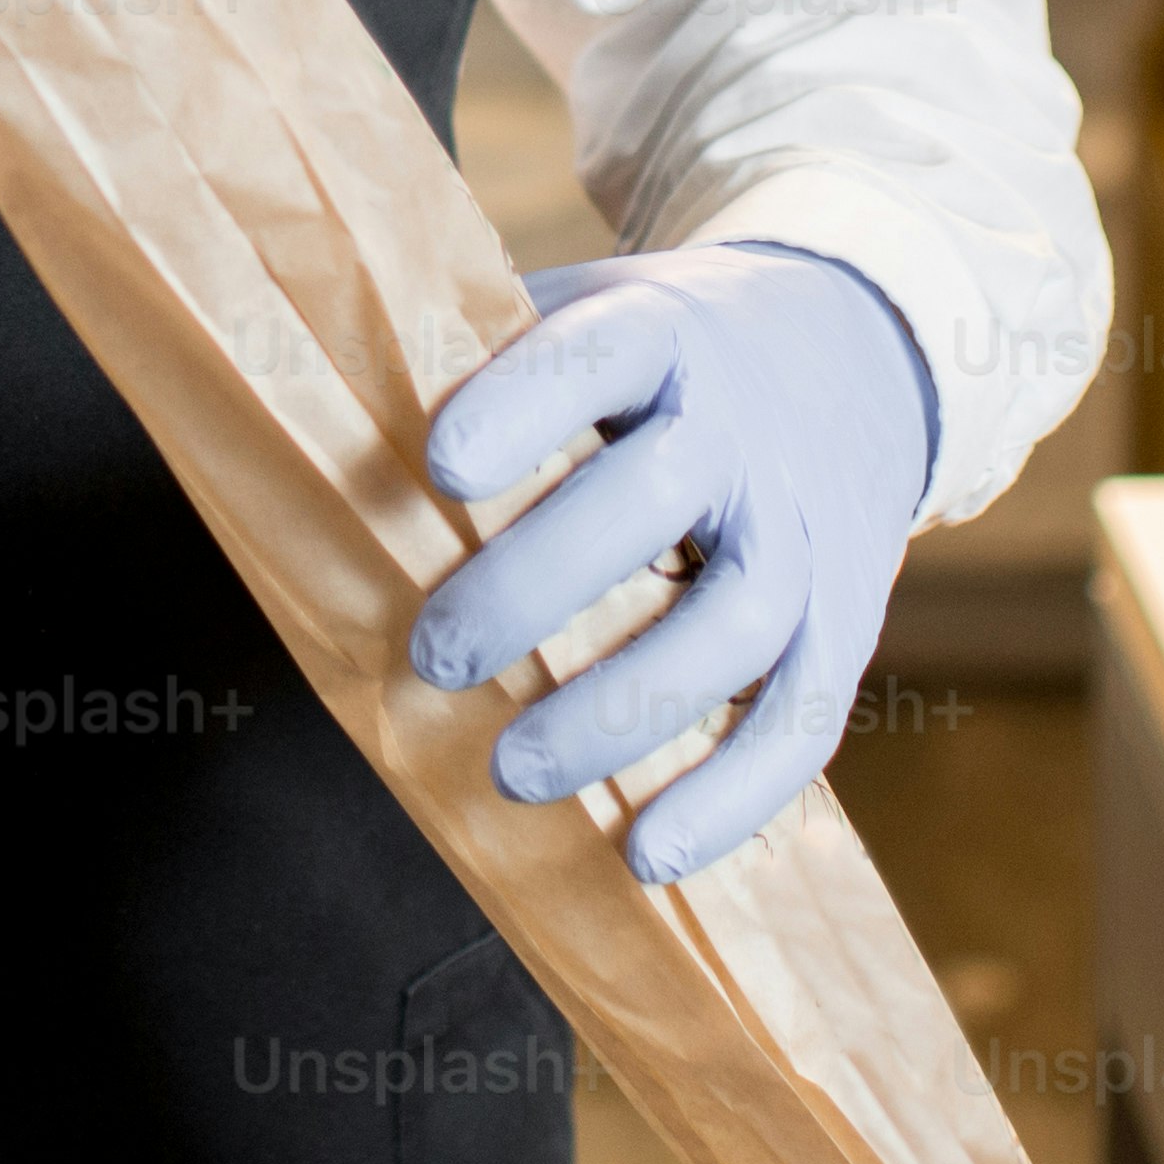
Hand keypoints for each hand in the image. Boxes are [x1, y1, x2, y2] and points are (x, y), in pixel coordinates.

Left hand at [406, 245, 938, 884]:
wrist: (852, 359)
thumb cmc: (657, 363)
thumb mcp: (587, 310)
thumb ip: (474, 348)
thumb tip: (311, 401)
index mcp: (662, 336)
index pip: (601, 353)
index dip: (527, 405)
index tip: (442, 465)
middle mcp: (743, 430)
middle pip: (653, 499)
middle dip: (537, 583)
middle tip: (435, 657)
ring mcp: (803, 532)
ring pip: (734, 626)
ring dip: (623, 711)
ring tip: (512, 774)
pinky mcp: (847, 625)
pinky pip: (803, 719)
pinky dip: (731, 797)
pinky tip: (646, 853)